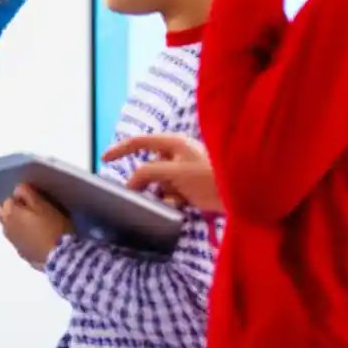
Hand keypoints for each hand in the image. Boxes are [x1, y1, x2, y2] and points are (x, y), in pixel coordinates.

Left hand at [0, 184, 73, 266]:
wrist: (61, 257)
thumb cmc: (53, 226)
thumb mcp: (42, 203)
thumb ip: (27, 193)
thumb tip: (17, 189)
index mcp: (9, 212)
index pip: (10, 198)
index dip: (22, 198)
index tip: (35, 200)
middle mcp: (6, 227)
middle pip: (6, 213)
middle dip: (16, 210)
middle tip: (34, 211)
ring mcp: (12, 242)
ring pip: (11, 227)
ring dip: (18, 223)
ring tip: (36, 224)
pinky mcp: (21, 253)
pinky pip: (19, 239)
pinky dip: (24, 236)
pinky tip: (37, 237)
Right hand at [103, 134, 223, 212]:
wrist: (243, 195)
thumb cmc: (212, 177)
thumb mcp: (175, 172)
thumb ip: (149, 173)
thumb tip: (132, 182)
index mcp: (174, 143)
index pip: (140, 142)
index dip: (121, 149)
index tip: (105, 159)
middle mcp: (178, 155)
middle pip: (150, 167)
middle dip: (149, 182)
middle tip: (152, 192)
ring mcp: (185, 172)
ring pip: (160, 184)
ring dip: (163, 194)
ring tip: (178, 201)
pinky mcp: (191, 188)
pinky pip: (171, 195)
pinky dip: (173, 202)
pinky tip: (185, 206)